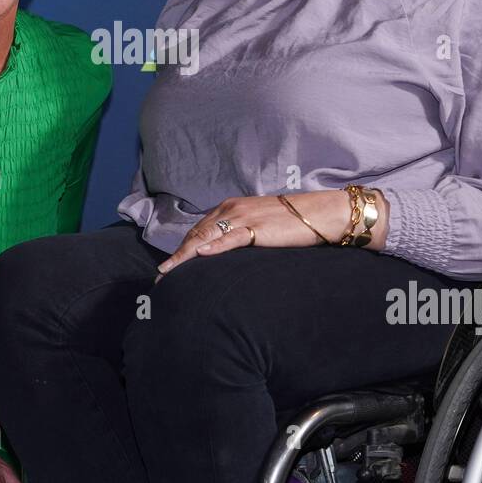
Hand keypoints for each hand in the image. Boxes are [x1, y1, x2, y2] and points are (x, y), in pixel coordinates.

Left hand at [155, 189, 358, 280]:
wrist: (319, 213)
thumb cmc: (292, 222)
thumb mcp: (259, 226)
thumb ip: (240, 234)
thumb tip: (223, 254)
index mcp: (231, 207)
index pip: (200, 230)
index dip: (182, 249)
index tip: (169, 267)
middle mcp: (231, 209)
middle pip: (197, 234)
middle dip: (178, 255)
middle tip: (162, 275)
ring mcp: (242, 216)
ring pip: (206, 236)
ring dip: (185, 255)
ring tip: (170, 272)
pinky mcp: (256, 227)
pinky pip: (230, 238)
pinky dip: (213, 246)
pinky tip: (199, 255)